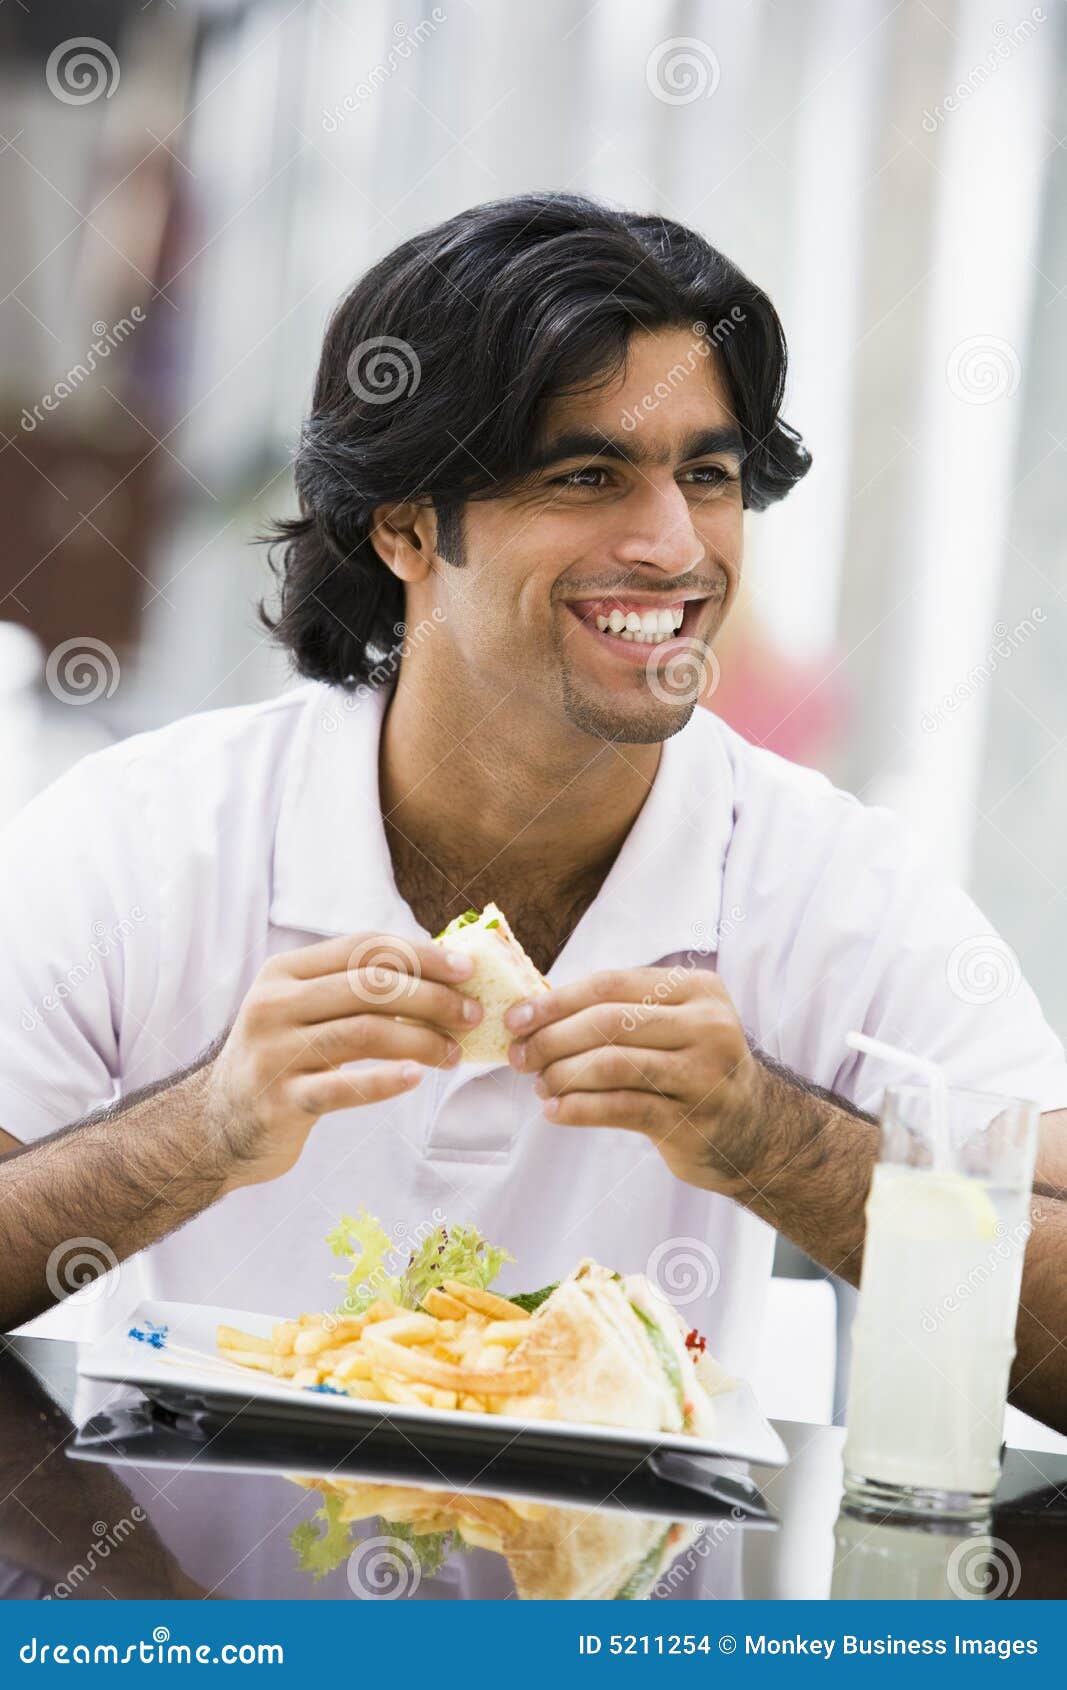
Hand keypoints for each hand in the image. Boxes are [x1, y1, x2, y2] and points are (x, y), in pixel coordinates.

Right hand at [205, 932, 479, 1188]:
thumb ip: (353, 988)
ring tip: (454, 1053)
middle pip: (369, 987)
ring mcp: (274, 1054)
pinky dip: (385, 1081)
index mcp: (284, 972)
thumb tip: (439, 972)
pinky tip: (416, 1078)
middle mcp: (274, 1005)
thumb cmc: (282, 1058)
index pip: (363, 948)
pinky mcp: (280, 1102)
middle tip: (471, 1015)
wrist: (218, 1124)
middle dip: (431, 997)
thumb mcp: (301, 1010)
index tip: (465, 969)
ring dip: (421, 1040)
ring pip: (363, 1033)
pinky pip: (343, 1088)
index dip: (420, 954)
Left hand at [506, 966, 764, 1191]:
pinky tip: (555, 1112)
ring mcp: (704, 1075)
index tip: (516, 1018)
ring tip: (539, 1085)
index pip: (611, 985)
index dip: (556, 1000)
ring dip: (561, 1075)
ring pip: (611, 1066)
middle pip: (607, 1023)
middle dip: (551, 1039)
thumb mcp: (674, 1024)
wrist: (755, 1128)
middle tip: (519, 1056)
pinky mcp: (692, 1121)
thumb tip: (535, 1011)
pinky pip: (620, 1109)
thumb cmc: (694, 1066)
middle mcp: (707, 1026)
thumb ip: (621, 1010)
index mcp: (697, 990)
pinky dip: (578, 1109)